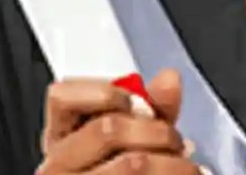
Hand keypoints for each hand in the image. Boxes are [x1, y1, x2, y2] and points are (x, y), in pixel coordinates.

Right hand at [37, 68, 206, 173]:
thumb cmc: (120, 174)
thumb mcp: (130, 140)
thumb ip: (150, 110)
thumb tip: (169, 80)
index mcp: (61, 139)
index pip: (62, 96)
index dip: (106, 92)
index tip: (139, 104)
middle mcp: (57, 166)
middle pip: (108, 128)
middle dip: (158, 130)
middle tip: (177, 141)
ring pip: (133, 163)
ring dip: (175, 163)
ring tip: (188, 167)